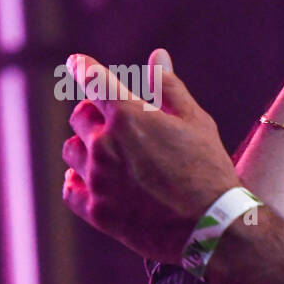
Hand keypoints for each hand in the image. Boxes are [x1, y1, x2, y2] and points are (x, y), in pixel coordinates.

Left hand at [61, 48, 241, 263]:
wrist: (213, 227)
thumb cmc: (209, 170)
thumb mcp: (196, 122)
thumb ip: (169, 87)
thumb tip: (157, 55)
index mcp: (129, 116)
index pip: (93, 80)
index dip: (83, 67)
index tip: (75, 62)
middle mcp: (105, 145)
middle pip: (80, 117)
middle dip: (96, 114)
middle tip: (116, 123)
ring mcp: (98, 180)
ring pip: (71, 151)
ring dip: (85, 147)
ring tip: (111, 156)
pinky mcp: (97, 211)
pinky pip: (70, 188)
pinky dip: (79, 181)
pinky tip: (97, 181)